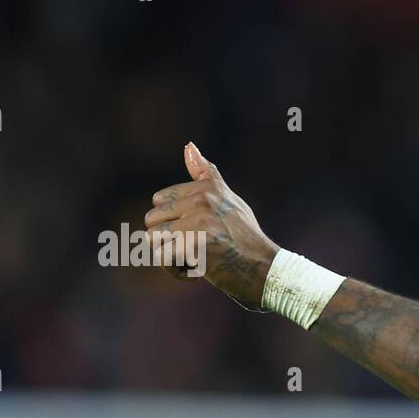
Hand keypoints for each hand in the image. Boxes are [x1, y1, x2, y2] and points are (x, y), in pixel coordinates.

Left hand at [145, 142, 277, 307]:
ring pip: (153, 239)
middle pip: (152, 220)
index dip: (175, 222)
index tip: (199, 233)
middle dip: (168, 240)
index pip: (160, 201)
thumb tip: (188, 145)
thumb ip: (206, 175)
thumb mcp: (229, 200)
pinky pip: (162, 258)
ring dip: (170, 255)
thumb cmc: (246, 239)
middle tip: (197, 249)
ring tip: (196, 260)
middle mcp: (202, 199)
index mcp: (208, 186)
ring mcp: (198, 221)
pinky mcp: (194, 245)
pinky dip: (177, 270)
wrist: (266, 271)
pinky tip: (198, 272)